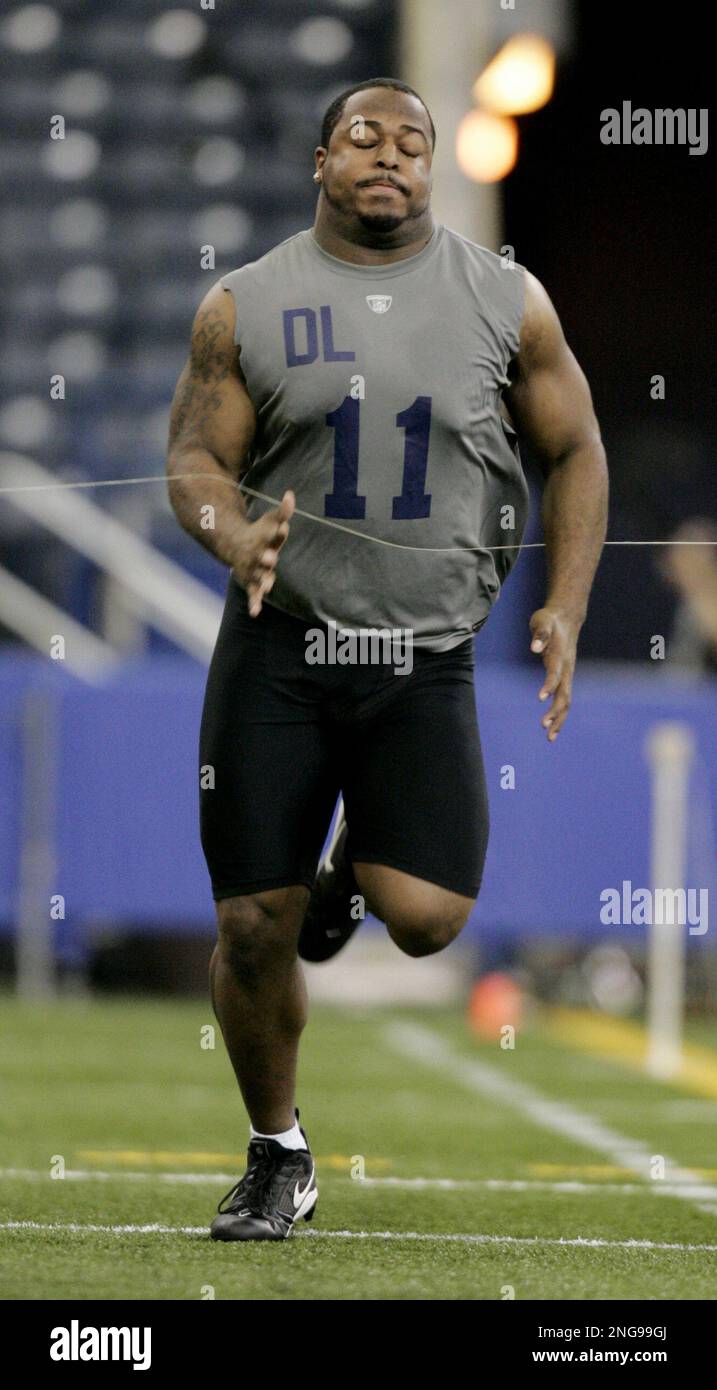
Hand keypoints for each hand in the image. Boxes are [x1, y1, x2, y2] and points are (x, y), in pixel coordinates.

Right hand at [232, 490, 294, 615]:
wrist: (235, 546)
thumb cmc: (260, 533)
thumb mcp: (272, 521)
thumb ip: (283, 511)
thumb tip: (291, 494)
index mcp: (264, 539)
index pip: (272, 534)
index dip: (278, 531)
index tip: (283, 527)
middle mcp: (257, 554)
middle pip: (263, 557)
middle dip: (266, 557)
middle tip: (270, 558)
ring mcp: (252, 569)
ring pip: (258, 576)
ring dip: (262, 580)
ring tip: (267, 586)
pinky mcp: (251, 583)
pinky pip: (253, 594)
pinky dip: (253, 603)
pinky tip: (255, 613)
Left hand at [529, 607, 578, 740]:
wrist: (566, 618)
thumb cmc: (550, 620)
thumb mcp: (542, 622)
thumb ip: (539, 634)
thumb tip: (534, 647)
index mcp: (560, 656)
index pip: (555, 674)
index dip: (549, 685)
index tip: (540, 698)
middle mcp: (566, 669)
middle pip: (564, 694)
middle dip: (555, 712)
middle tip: (544, 727)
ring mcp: (567, 674)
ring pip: (566, 701)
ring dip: (559, 719)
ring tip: (549, 737)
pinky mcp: (564, 677)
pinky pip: (564, 699)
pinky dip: (559, 714)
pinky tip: (552, 727)